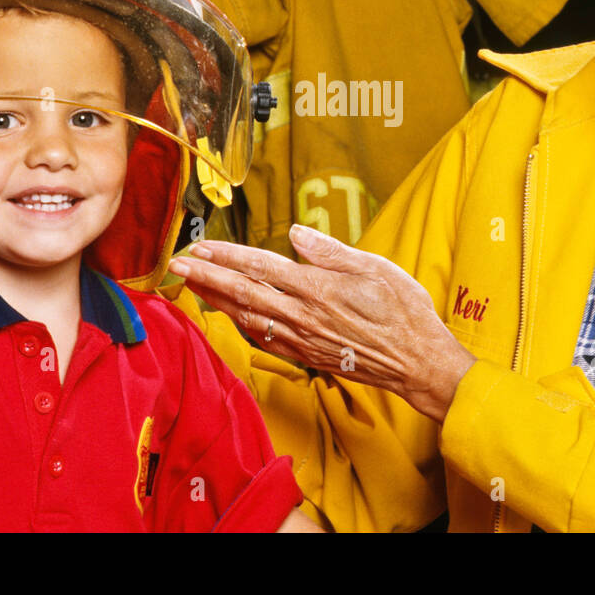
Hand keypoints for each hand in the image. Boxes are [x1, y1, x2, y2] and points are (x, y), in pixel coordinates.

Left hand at [168, 224, 475, 421]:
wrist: (417, 362)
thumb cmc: (404, 311)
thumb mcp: (376, 268)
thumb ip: (331, 251)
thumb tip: (295, 232)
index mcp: (318, 288)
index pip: (259, 268)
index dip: (225, 256)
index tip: (199, 246)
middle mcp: (303, 316)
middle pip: (242, 293)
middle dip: (205, 277)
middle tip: (176, 263)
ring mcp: (302, 339)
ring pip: (247, 318)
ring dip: (215, 300)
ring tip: (191, 285)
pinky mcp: (306, 356)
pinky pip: (263, 340)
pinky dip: (239, 326)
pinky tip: (228, 316)